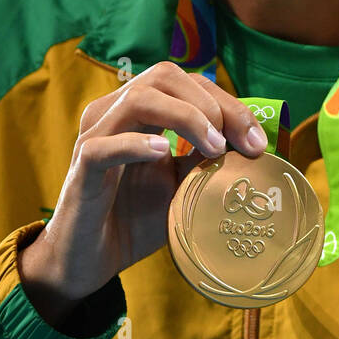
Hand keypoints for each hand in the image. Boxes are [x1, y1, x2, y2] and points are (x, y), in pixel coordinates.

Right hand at [17, 62, 267, 322]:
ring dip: (185, 117)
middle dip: (211, 104)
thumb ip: (208, 159)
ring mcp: (95, 136)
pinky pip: (105, 145)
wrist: (90, 261)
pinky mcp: (81, 167)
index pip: (186, 83)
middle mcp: (114, 113)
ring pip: (138, 99)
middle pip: (164, 76)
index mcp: (140, 111)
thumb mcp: (182, 184)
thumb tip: (252, 144)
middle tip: (240, 143)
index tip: (257, 140)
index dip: (226, 102)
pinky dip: (138, 144)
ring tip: (213, 148)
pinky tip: (163, 153)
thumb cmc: (134, 218)